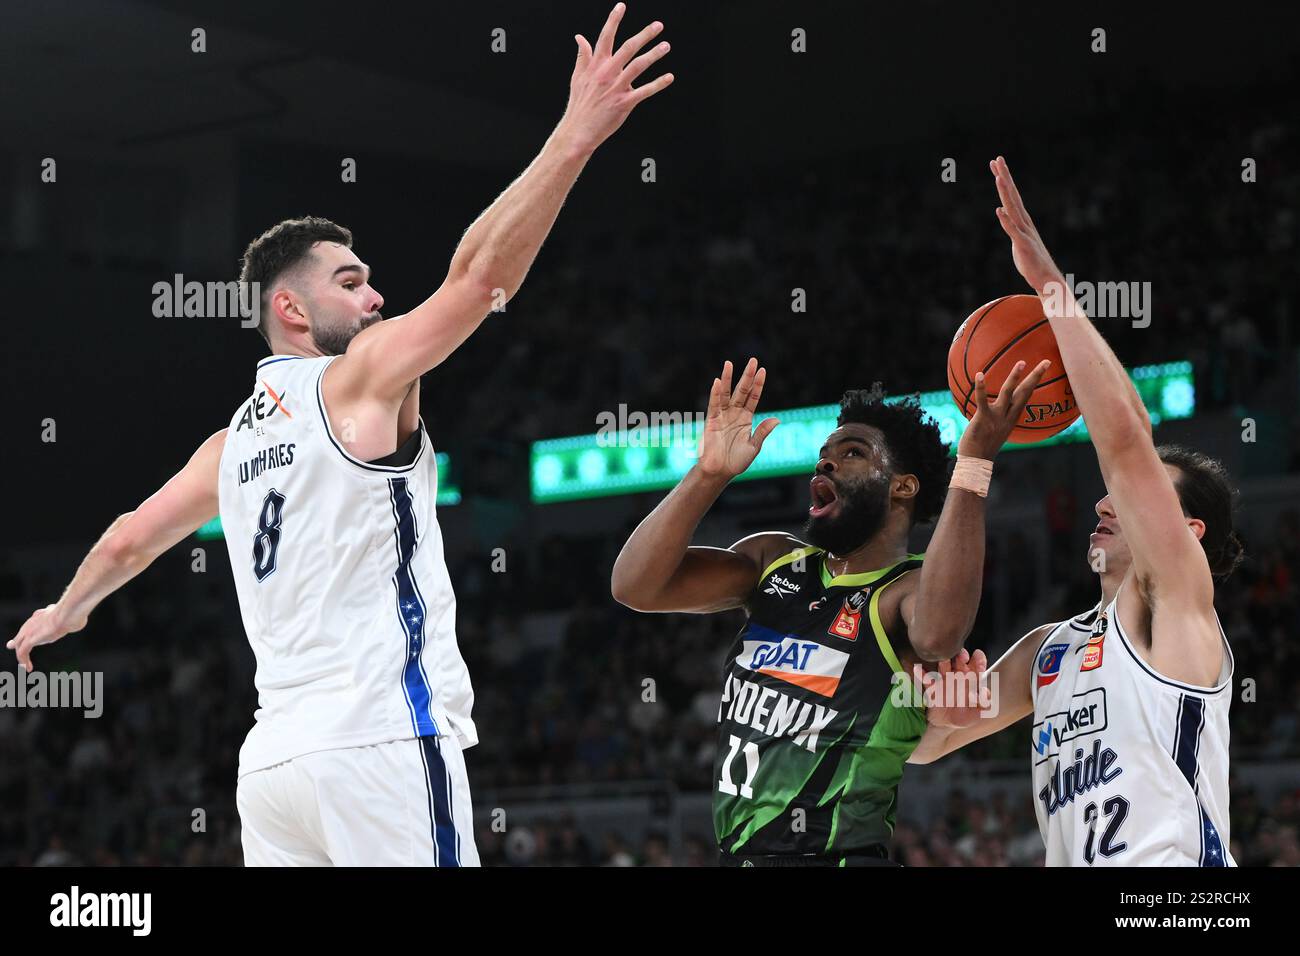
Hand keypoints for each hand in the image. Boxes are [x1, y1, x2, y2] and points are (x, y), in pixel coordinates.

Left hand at [7, 603, 84, 672]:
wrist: (69, 612)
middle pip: (22, 634)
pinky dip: (23, 660)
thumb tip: (79, 622)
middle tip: (13, 647)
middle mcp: (34, 620)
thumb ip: (72, 620)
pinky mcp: (30, 639)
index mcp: (43, 614)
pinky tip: (28, 668)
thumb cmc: (75, 613)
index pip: (32, 624)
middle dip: (17, 642)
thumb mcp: (74, 616)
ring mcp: (30, 630)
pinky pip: (22, 652)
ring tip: (26, 666)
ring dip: (21, 656)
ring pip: (20, 644)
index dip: (29, 632)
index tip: (28, 637)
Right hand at [556, 4, 673, 155]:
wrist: (578, 130)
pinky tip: (670, 77)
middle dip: (644, 35)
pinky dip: (658, 84)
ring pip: (638, 66)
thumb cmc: (579, 104)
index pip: (605, 37)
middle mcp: (606, 73)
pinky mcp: (624, 103)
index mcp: (596, 65)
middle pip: (628, 48)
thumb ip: (582, 56)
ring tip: (666, 46)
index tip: (621, 6)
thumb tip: (580, 37)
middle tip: (659, 25)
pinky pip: (645, 91)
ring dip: (654, 54)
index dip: (613, 20)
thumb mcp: (578, 77)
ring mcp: (616, 88)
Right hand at [696, 358, 778, 479]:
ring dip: (728, 379)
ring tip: (729, 363)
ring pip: (726, 394)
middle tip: (753, 360)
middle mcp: (734, 414)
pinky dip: (716, 393)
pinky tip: (718, 382)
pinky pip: (714, 405)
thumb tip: (777, 419)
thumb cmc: (735, 462)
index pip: (753, 397)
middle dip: (747, 376)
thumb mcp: (754, 447)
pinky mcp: (712, 421)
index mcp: (745, 419)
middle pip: (742, 391)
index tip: (763, 371)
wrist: (719, 472)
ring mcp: (722, 416)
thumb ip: (763, 432)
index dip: (758, 385)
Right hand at [911, 648, 988, 728]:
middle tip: (962, 656)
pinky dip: (922, 674)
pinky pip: (926, 679)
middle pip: (960, 662)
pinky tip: (918, 669)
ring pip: (944, 667)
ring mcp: (944, 681)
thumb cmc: (964, 716)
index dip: (978, 660)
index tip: (978, 656)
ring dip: (944, 663)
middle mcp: (958, 677)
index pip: (977, 667)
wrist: (946, 723)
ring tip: (944, 660)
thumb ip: (985, 705)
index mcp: (971, 681)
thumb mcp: (977, 713)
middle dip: (961, 657)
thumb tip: (985, 693)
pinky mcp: (932, 688)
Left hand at [957, 358, 1051, 458]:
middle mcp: (1008, 416)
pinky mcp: (983, 418)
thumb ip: (1002, 416)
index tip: (1044, 368)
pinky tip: (980, 374)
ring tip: (1021, 363)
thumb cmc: (984, 445)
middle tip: (1045, 362)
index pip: (1027, 395)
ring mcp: (997, 417)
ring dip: (1015, 378)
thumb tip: (1001, 407)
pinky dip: (981, 387)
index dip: (1035, 381)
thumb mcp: (998, 429)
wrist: (976, 461)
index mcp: (1012, 417)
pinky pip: (982, 400)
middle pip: (1025, 393)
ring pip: (1008, 394)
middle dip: (1036, 377)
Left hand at [990, 156, 1064, 294]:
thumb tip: (1006, 215)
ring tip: (998, 178)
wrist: (1047, 279)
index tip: (996, 163)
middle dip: (1004, 177)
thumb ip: (1012, 228)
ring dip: (1006, 193)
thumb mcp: (1018, 242)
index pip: (1011, 195)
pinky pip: (1013, 231)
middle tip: (997, 159)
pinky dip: (1006, 221)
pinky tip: (998, 211)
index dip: (1003, 179)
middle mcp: (1024, 222)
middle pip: (1012, 195)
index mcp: (1022, 220)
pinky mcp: (1024, 246)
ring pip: (1013, 209)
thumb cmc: (1032, 262)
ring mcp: (1025, 233)